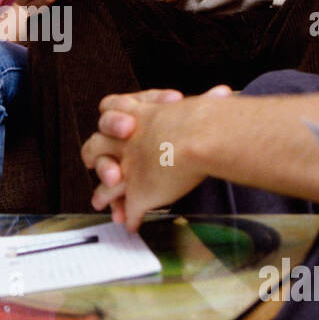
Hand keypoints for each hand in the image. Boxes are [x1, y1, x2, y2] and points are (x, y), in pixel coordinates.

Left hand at [80, 85, 231, 229]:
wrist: (198, 137)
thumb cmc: (203, 116)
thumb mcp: (195, 103)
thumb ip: (198, 105)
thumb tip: (224, 94)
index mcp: (135, 115)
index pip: (109, 108)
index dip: (113, 118)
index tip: (123, 126)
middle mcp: (124, 142)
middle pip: (94, 147)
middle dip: (97, 159)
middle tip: (105, 169)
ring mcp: (128, 168)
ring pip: (106, 184)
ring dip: (104, 196)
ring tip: (104, 206)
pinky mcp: (138, 193)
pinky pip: (131, 209)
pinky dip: (131, 218)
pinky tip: (133, 225)